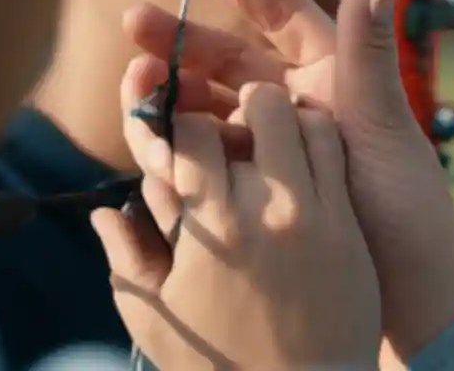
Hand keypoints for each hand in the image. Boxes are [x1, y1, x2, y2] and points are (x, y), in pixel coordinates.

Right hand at [91, 71, 380, 370]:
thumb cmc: (223, 368)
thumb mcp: (159, 319)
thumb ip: (128, 259)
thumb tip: (104, 214)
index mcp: (212, 225)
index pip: (192, 131)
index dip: (182, 121)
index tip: (182, 133)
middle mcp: (266, 207)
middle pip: (256, 107)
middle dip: (238, 107)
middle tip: (234, 123)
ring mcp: (315, 212)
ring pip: (304, 118)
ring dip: (285, 116)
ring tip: (271, 134)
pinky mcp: (349, 224)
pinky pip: (336, 153)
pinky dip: (318, 139)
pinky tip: (304, 156)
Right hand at [122, 0, 453, 358]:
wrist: (405, 299)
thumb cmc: (406, 208)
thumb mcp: (380, 120)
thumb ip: (371, 41)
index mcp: (335, 78)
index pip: (281, 14)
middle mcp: (300, 106)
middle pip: (230, 60)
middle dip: (181, 39)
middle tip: (134, 23)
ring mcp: (273, 150)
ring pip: (209, 109)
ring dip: (169, 94)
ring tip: (134, 86)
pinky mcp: (252, 193)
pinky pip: (205, 159)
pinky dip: (175, 147)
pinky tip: (147, 140)